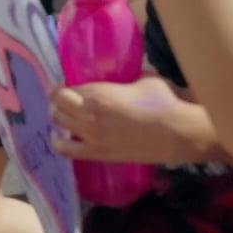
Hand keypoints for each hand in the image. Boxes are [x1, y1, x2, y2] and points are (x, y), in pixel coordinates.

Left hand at [48, 77, 216, 166]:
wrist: (175, 133)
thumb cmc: (162, 101)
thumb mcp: (143, 79)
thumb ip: (125, 79)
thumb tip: (124, 79)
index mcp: (98, 93)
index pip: (66, 89)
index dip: (62, 86)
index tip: (65, 85)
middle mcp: (89, 115)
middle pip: (57, 106)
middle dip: (57, 101)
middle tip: (63, 99)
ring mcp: (91, 137)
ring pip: (59, 126)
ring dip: (58, 118)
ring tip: (63, 116)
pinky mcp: (98, 154)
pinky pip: (68, 150)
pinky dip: (61, 142)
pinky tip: (63, 138)